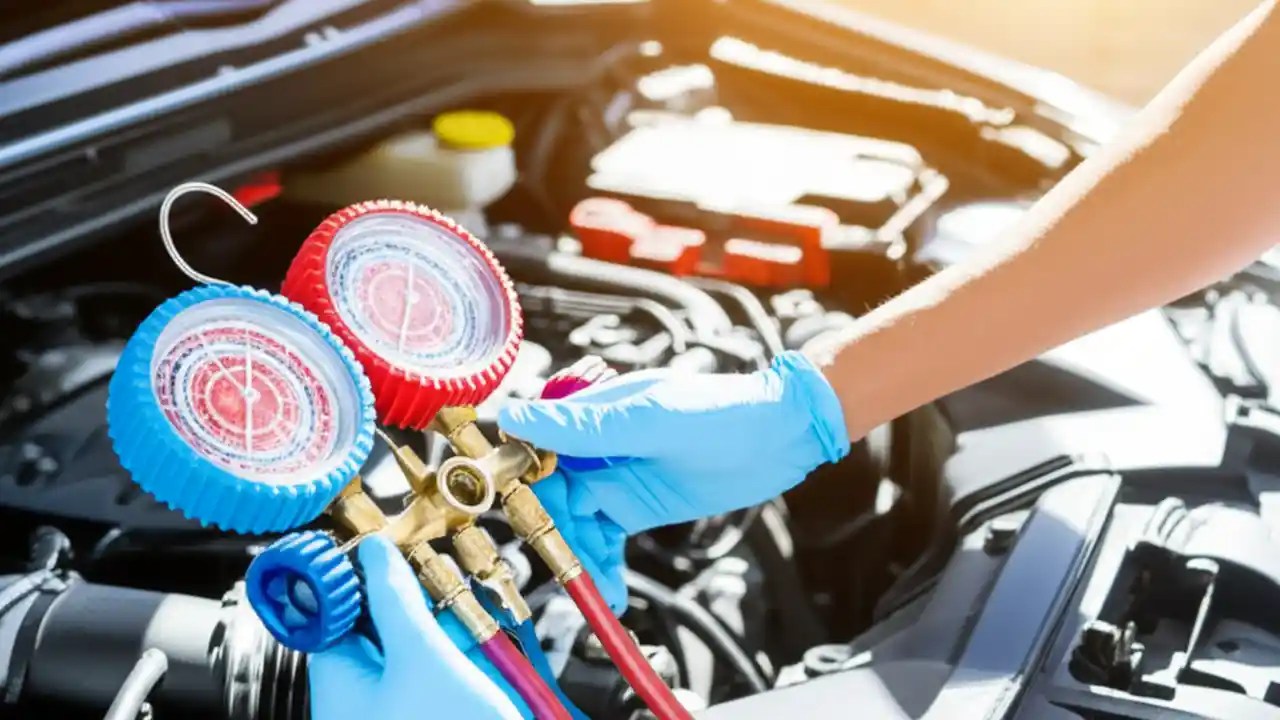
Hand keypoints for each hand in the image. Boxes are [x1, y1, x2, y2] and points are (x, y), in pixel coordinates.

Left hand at [309, 536, 528, 719]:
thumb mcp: (425, 658)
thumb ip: (397, 600)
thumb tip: (374, 552)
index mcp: (339, 681)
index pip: (332, 608)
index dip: (357, 572)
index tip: (382, 541)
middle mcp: (359, 697)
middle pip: (377, 623)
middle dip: (415, 599)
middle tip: (443, 583)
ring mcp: (396, 708)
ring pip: (413, 645)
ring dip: (445, 625)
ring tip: (473, 623)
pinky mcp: (429, 713)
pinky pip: (437, 671)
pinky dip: (460, 654)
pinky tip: (484, 651)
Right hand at [501, 351, 848, 601]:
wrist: (778, 437)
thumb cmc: (719, 414)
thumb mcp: (647, 422)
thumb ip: (583, 426)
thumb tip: (514, 415)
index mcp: (588, 413)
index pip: (533, 448)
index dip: (519, 484)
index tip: (520, 519)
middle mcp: (592, 446)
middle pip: (548, 495)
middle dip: (552, 534)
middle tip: (566, 569)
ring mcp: (611, 477)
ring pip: (572, 524)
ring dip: (578, 558)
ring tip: (598, 591)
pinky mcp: (631, 506)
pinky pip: (600, 539)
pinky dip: (600, 566)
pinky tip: (609, 593)